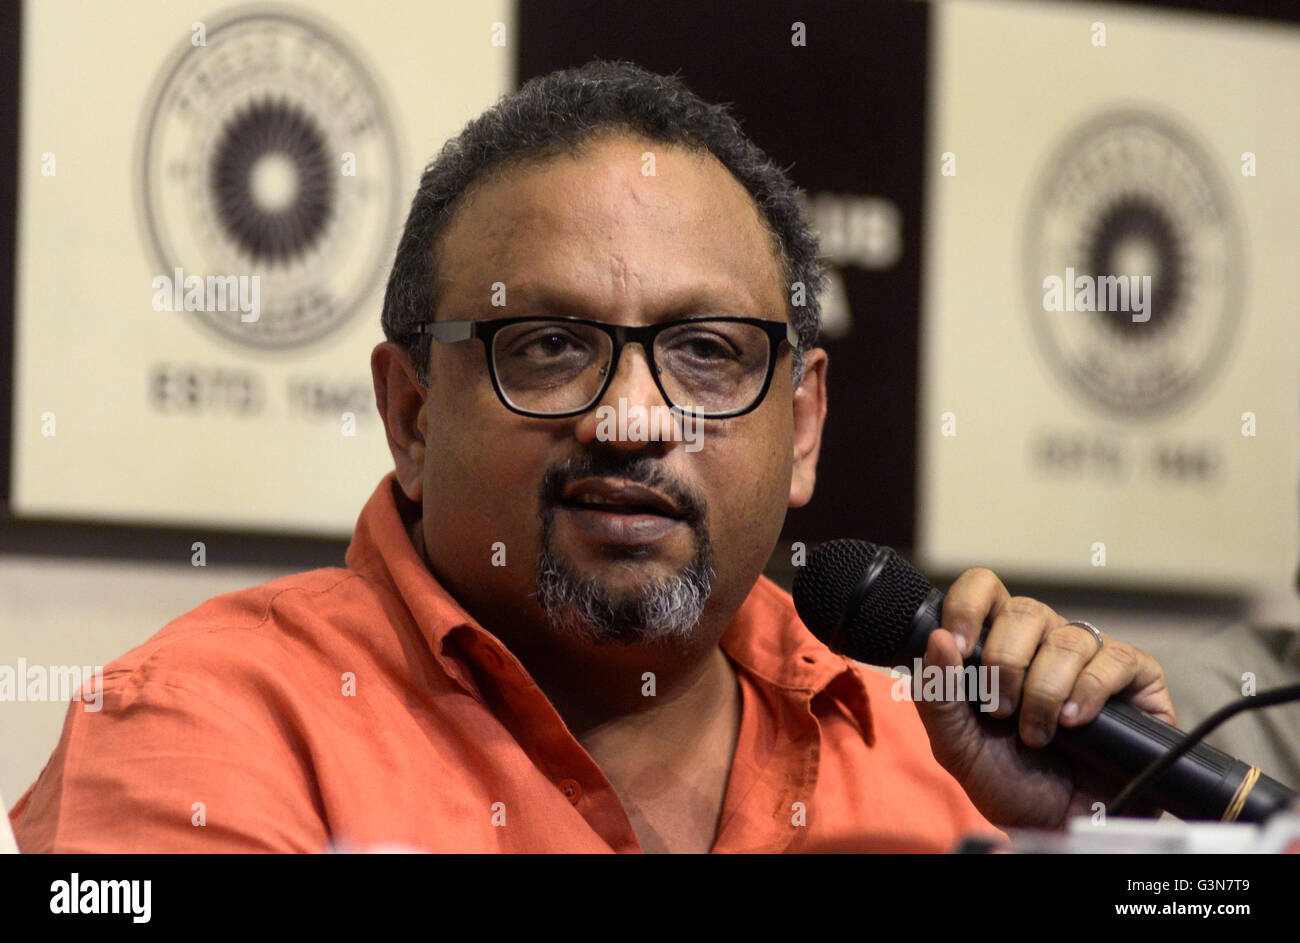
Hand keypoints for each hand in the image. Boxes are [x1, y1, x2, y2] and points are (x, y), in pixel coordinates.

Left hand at [912, 567, 1176, 827]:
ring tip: (1036, 734)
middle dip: (1005, 664)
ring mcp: (1091, 656)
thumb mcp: (956, 745)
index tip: (958, 646)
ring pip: (1068, 638)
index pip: (983, 589)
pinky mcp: (1136, 678)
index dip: (968, 606)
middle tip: (1000, 712)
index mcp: (997, 643)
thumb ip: (937, 695)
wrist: (1058, 827)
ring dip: (1043, 691)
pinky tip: (1075, 723)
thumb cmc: (1010, 782)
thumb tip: (937, 638)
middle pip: (1026, 609)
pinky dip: (1088, 692)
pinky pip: (1115, 659)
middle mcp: (1044, 641)